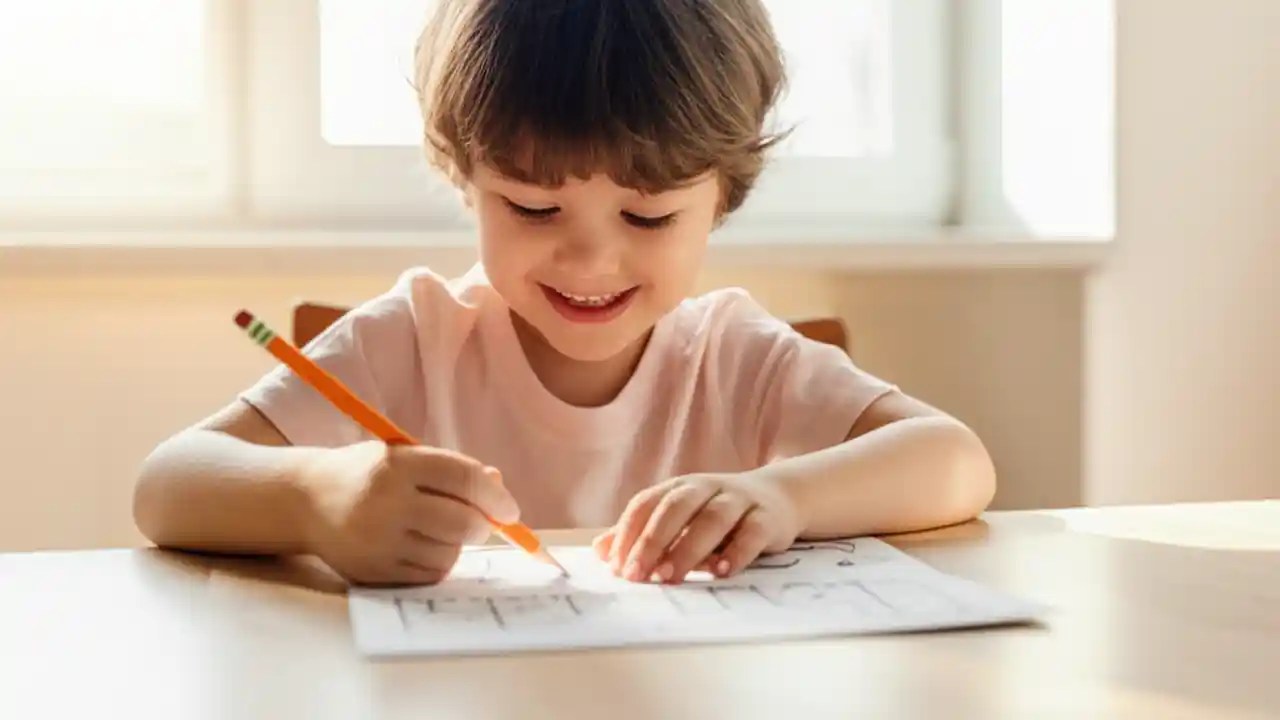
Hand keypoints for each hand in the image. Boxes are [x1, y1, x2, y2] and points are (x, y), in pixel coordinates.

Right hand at [298, 441, 518, 585]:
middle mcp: (386, 503)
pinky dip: (437, 563)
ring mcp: (378, 541)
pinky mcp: (372, 572)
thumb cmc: (367, 474)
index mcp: (396, 464)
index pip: (463, 478)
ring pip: (448, 553)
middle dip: (482, 525)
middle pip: (462, 523)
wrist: (305, 501)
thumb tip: (497, 486)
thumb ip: (450, 469)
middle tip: (481, 523)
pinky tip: (423, 547)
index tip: (509, 508)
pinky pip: (428, 575)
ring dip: (457, 544)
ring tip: (439, 530)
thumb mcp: (404, 456)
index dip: (495, 496)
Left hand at [594, 472, 802, 583]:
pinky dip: (736, 552)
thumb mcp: (680, 519)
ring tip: (670, 577)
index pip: (647, 505)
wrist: (781, 497)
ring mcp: (738, 500)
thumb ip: (642, 534)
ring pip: (712, 519)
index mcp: (679, 488)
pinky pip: (752, 533)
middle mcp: (706, 488)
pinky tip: (720, 571)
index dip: (629, 534)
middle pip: (676, 508)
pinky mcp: (768, 518)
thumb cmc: (718, 514)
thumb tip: (601, 551)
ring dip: (688, 548)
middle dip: (653, 541)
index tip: (616, 568)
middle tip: (638, 575)